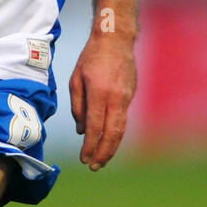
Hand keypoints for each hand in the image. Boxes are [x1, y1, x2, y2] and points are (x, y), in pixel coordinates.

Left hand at [69, 34, 136, 170]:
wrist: (116, 40)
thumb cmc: (91, 58)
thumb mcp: (75, 79)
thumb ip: (78, 106)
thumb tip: (82, 130)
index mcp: (99, 93)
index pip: (95, 127)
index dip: (90, 146)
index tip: (84, 158)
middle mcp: (116, 98)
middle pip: (112, 134)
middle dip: (103, 153)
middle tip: (94, 166)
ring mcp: (126, 97)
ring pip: (121, 129)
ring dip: (112, 147)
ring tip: (102, 160)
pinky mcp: (130, 96)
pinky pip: (123, 119)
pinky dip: (116, 134)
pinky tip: (108, 142)